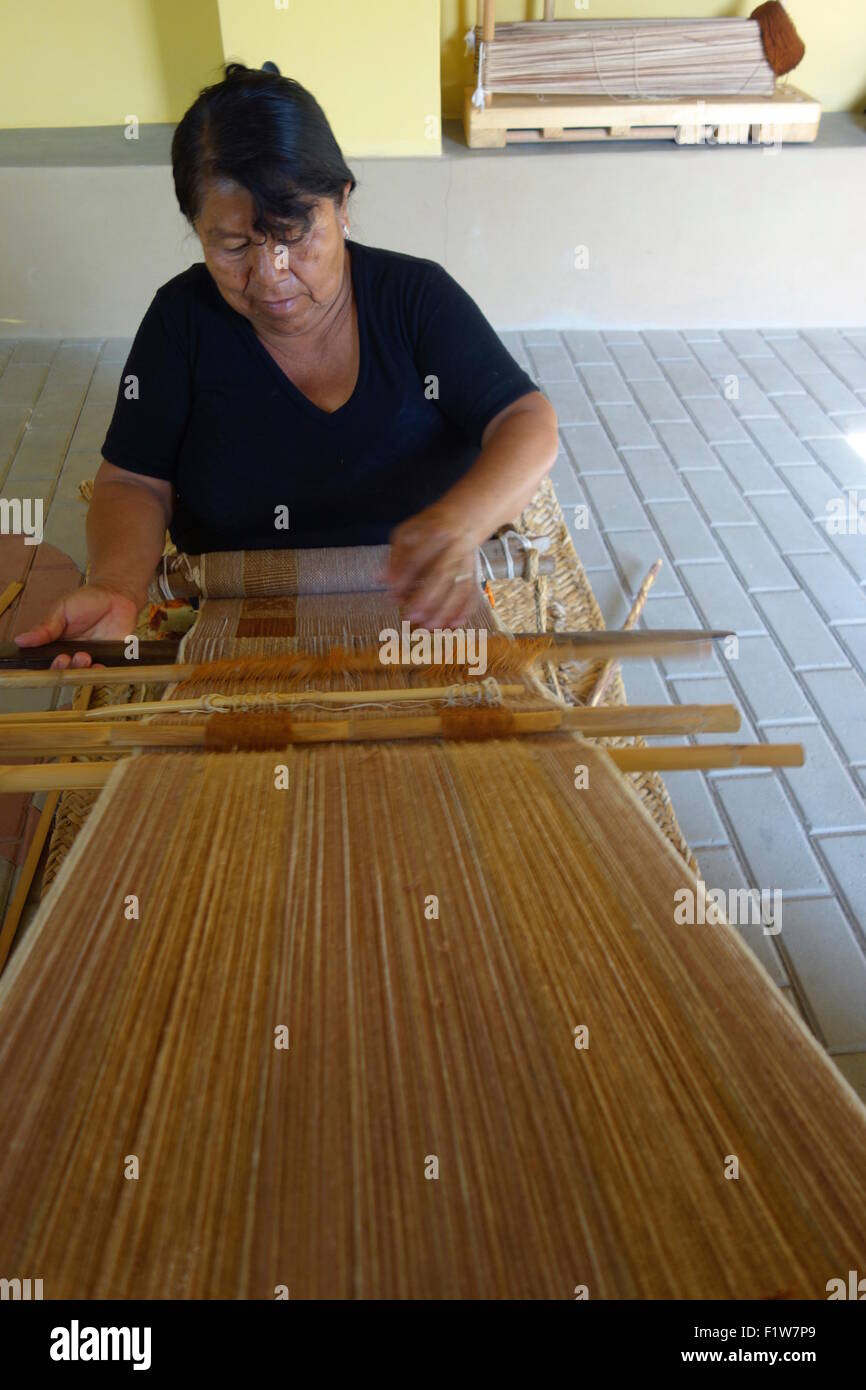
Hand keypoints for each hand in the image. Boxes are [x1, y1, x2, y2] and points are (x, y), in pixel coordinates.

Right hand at [15, 584, 139, 670]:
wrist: (115, 595)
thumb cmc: (87, 600)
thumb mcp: (60, 611)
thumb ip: (45, 629)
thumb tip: (20, 640)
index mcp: (59, 645)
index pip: (50, 662)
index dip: (51, 665)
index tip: (54, 658)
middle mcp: (74, 654)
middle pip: (66, 671)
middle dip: (65, 668)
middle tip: (66, 658)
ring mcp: (92, 657)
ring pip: (84, 674)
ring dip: (82, 670)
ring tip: (84, 657)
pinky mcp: (110, 658)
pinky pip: (105, 671)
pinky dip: (101, 672)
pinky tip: (98, 667)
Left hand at [387, 502, 481, 628]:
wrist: (465, 518)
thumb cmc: (429, 527)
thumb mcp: (407, 532)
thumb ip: (395, 557)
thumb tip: (382, 580)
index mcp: (435, 533)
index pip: (418, 557)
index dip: (405, 577)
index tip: (392, 595)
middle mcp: (454, 547)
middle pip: (442, 574)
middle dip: (427, 597)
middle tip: (412, 617)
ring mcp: (467, 561)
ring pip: (460, 587)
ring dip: (447, 610)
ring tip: (431, 627)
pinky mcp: (474, 572)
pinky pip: (472, 592)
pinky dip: (465, 610)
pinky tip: (455, 624)